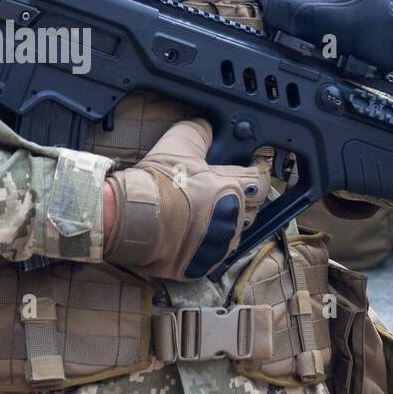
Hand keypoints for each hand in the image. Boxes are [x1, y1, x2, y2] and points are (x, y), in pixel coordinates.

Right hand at [104, 119, 267, 279]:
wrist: (130, 217)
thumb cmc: (155, 182)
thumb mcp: (178, 144)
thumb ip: (201, 133)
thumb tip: (210, 127)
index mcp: (231, 189)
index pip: (261, 180)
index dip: (258, 172)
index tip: (252, 168)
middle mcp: (230, 220)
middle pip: (252, 209)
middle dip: (243, 200)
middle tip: (223, 192)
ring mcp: (218, 246)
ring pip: (234, 234)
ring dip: (226, 223)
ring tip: (204, 214)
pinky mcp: (202, 266)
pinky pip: (215, 256)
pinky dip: (209, 246)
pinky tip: (194, 235)